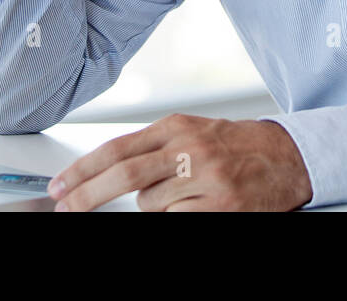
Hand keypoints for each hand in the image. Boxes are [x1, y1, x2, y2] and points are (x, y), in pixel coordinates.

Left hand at [47, 114, 312, 211]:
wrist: (287, 156)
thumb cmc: (235, 146)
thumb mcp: (192, 134)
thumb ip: (153, 150)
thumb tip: (105, 174)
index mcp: (177, 127)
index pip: (117, 148)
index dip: (83, 170)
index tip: (59, 187)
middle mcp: (190, 148)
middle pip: (124, 175)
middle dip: (87, 196)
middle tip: (66, 208)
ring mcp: (206, 178)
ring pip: (151, 205)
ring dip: (158, 205)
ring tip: (189, 192)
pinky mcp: (220, 206)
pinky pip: (176, 219)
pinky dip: (181, 214)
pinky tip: (201, 203)